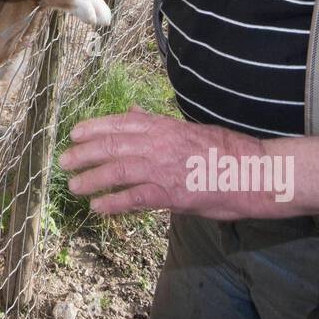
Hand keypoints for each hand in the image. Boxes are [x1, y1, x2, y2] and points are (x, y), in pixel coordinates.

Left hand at [58, 105, 279, 219]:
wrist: (255, 171)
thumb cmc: (226, 151)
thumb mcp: (188, 128)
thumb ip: (157, 122)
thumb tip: (133, 111)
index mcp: (164, 126)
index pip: (119, 123)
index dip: (93, 128)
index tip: (74, 133)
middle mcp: (159, 143)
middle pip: (111, 145)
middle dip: (83, 154)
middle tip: (63, 162)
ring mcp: (164, 168)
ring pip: (116, 170)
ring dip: (91, 179)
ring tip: (74, 186)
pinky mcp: (172, 194)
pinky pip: (134, 198)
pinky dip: (112, 203)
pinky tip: (98, 208)